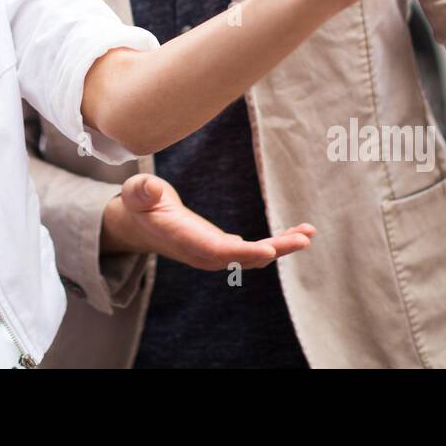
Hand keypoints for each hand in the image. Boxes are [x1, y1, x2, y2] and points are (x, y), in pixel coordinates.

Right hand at [103, 173, 315, 268]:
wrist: (141, 225)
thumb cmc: (140, 204)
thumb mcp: (136, 193)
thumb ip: (142, 191)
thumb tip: (151, 189)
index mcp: (184, 240)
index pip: (216, 251)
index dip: (242, 252)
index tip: (268, 250)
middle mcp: (203, 252)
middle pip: (242, 257)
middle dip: (274, 249)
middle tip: (303, 238)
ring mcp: (215, 252)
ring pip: (253, 255)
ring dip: (282, 246)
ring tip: (308, 232)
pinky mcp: (223, 247)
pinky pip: (254, 249)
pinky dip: (277, 243)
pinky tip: (299, 233)